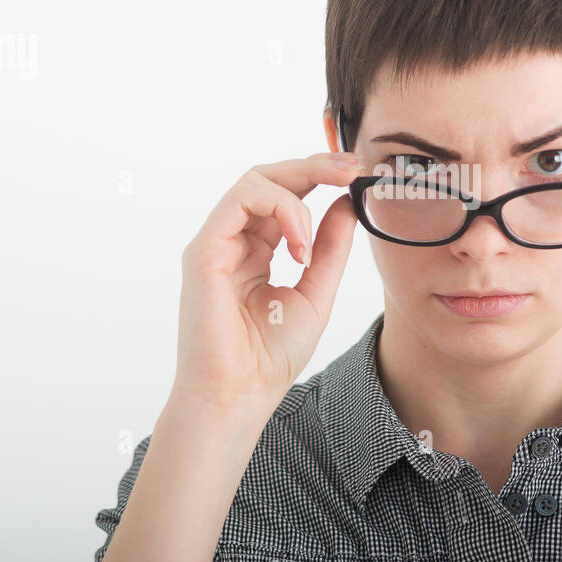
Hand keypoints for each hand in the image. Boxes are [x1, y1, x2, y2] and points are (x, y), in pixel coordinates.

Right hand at [172, 152, 363, 413]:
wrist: (240, 395)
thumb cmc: (270, 357)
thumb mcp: (316, 292)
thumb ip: (330, 248)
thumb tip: (346, 202)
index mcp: (257, 250)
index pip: (286, 196)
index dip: (320, 177)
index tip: (357, 172)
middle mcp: (234, 241)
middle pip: (269, 179)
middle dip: (314, 166)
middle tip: (352, 167)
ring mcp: (216, 243)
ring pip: (255, 182)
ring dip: (299, 187)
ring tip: (322, 225)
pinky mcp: (204, 251)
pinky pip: (241, 202)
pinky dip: (281, 210)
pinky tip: (301, 244)